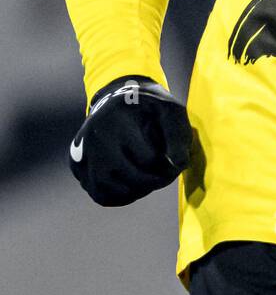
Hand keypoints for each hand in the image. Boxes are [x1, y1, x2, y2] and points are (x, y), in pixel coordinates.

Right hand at [69, 74, 192, 206]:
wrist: (119, 97)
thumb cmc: (150, 107)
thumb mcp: (170, 111)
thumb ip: (178, 136)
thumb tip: (178, 165)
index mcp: (117, 119)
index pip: (147, 159)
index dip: (168, 166)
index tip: (176, 161)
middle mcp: (93, 136)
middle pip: (127, 176)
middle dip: (153, 182)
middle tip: (165, 178)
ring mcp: (81, 152)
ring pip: (110, 190)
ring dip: (135, 192)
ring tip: (149, 180)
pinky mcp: (78, 166)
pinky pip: (99, 194)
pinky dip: (119, 196)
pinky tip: (133, 185)